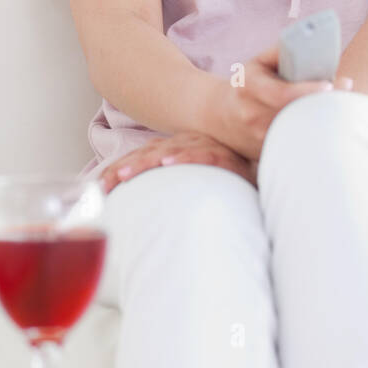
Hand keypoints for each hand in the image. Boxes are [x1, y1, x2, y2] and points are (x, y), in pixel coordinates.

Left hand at [96, 131, 257, 193]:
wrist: (271, 170)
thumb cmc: (230, 182)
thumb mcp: (195, 185)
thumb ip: (173, 193)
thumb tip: (144, 220)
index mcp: (176, 150)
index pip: (140, 157)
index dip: (117, 170)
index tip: (97, 187)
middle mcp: (187, 146)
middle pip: (148, 154)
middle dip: (123, 169)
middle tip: (102, 185)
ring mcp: (206, 148)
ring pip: (170, 152)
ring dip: (146, 162)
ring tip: (126, 175)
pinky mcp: (227, 156)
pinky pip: (204, 154)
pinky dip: (185, 157)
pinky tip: (169, 162)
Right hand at [204, 43, 353, 161]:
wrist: (219, 116)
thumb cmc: (247, 84)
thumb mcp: (257, 62)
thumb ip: (282, 51)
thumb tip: (313, 44)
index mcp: (248, 87)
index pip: (282, 94)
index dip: (308, 90)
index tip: (330, 84)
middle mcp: (250, 115)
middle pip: (295, 115)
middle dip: (323, 106)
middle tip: (346, 94)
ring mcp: (257, 138)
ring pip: (298, 132)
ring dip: (321, 121)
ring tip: (340, 108)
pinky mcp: (265, 153)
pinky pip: (295, 145)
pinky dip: (313, 136)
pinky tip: (326, 127)